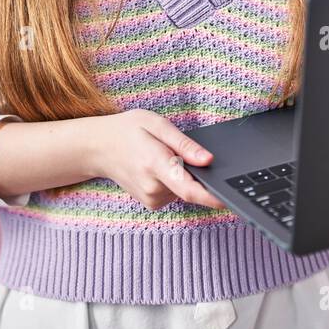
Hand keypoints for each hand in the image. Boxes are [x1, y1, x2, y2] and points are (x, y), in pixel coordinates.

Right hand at [82, 109, 228, 210]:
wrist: (99, 148)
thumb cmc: (128, 131)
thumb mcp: (157, 124)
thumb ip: (184, 144)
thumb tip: (208, 160)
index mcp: (154, 164)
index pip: (188, 189)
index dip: (212, 197)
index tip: (229, 200)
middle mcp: (152, 187)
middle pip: (190, 188)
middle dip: (195, 171)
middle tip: (175, 150)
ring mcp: (150, 198)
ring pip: (184, 190)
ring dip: (183, 175)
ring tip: (162, 156)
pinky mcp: (152, 203)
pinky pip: (175, 193)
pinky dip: (175, 181)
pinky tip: (159, 167)